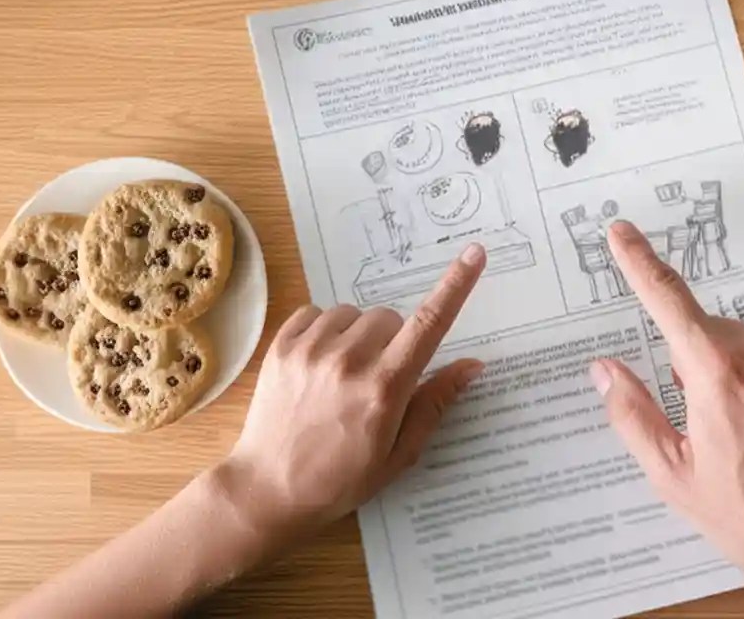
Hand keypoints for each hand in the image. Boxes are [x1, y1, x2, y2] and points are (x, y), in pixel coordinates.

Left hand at [226, 243, 486, 529]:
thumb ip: (435, 403)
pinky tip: (322, 364)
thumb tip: (472, 364)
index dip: (457, 285)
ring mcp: (310, 350)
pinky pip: (316, 312)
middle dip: (395, 340)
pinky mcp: (281, 346)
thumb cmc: (341, 479)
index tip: (475, 253)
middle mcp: (348, 360)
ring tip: (346, 374)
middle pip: (390, 317)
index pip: (430, 324)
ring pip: (354, 313)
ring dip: (359, 334)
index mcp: (385, 388)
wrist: (268, 489)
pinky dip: (325, 330)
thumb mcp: (399, 453)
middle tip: (381, 378)